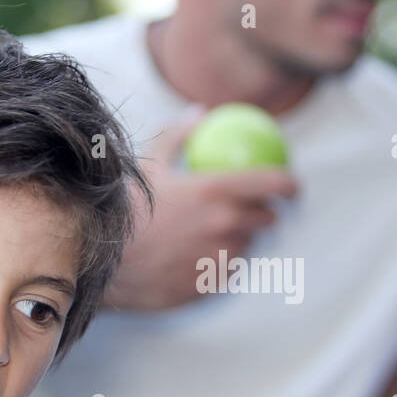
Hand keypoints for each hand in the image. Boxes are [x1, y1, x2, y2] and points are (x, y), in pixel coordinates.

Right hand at [106, 105, 299, 310]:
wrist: (103, 262)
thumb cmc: (126, 210)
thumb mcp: (149, 166)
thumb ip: (178, 136)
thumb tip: (200, 112)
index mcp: (215, 191)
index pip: (274, 183)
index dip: (291, 184)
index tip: (293, 187)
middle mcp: (225, 225)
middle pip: (266, 219)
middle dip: (263, 215)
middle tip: (250, 212)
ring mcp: (220, 258)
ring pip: (246, 247)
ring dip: (238, 240)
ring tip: (207, 235)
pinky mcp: (212, 284)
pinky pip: (228, 271)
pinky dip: (220, 263)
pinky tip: (194, 257)